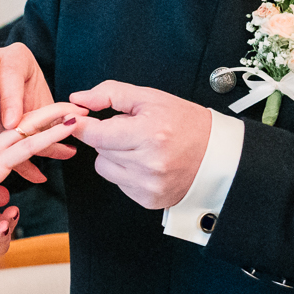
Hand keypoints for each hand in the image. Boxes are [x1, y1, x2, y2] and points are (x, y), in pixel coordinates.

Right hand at [0, 103, 81, 221]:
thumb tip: (7, 191)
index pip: (12, 123)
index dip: (36, 117)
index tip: (58, 115)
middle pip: (25, 117)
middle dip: (53, 112)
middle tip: (79, 106)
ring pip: (30, 124)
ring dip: (59, 117)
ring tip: (83, 110)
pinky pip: (28, 144)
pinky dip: (52, 134)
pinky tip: (70, 128)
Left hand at [70, 80, 212, 209]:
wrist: (218, 155)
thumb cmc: (186, 124)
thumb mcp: (151, 98)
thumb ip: (111, 94)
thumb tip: (78, 99)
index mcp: (150, 134)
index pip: (96, 135)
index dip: (81, 126)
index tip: (75, 119)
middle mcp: (149, 163)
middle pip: (99, 149)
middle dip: (108, 136)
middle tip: (132, 130)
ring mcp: (148, 185)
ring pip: (104, 167)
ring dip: (114, 155)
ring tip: (140, 147)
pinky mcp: (148, 199)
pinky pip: (118, 182)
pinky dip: (126, 171)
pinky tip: (146, 163)